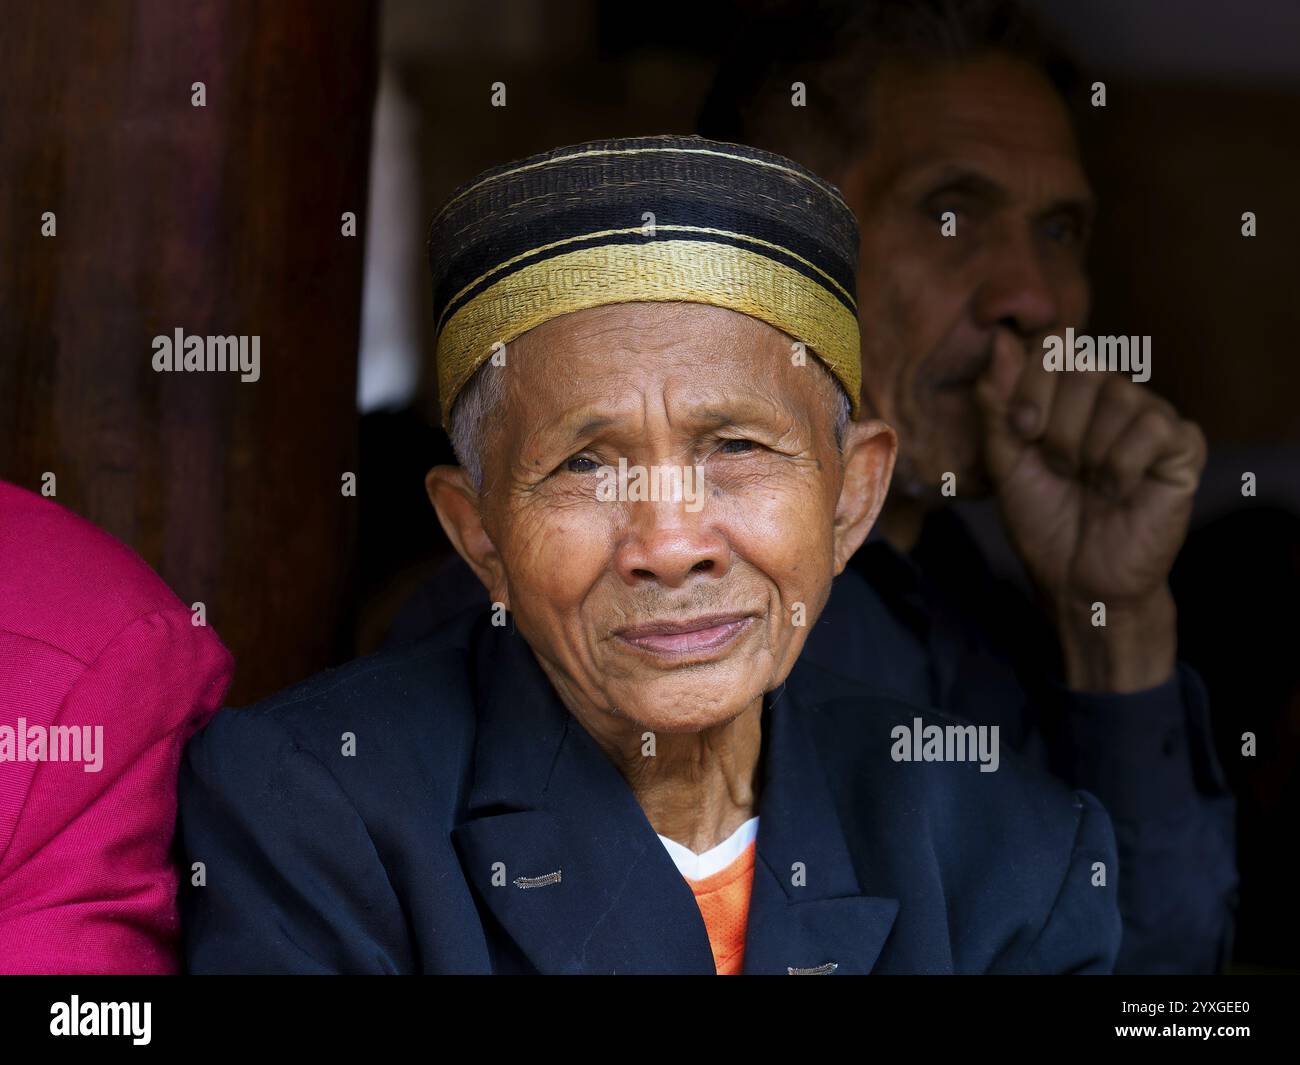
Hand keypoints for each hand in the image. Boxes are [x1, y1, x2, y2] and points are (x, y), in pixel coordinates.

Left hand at [974, 328, 1205, 691]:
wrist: (1075, 578)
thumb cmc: (1042, 518)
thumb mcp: (1004, 458)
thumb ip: (998, 401)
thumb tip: (1002, 339)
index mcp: (1070, 392)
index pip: (1054, 345)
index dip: (1031, 387)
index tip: (1024, 433)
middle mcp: (1113, 396)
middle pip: (1084, 365)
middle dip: (1055, 425)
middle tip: (1058, 467)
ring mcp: (1150, 417)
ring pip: (1118, 394)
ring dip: (1086, 450)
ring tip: (1088, 482)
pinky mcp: (1183, 447)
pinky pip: (1152, 427)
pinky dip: (1121, 466)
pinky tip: (1119, 491)